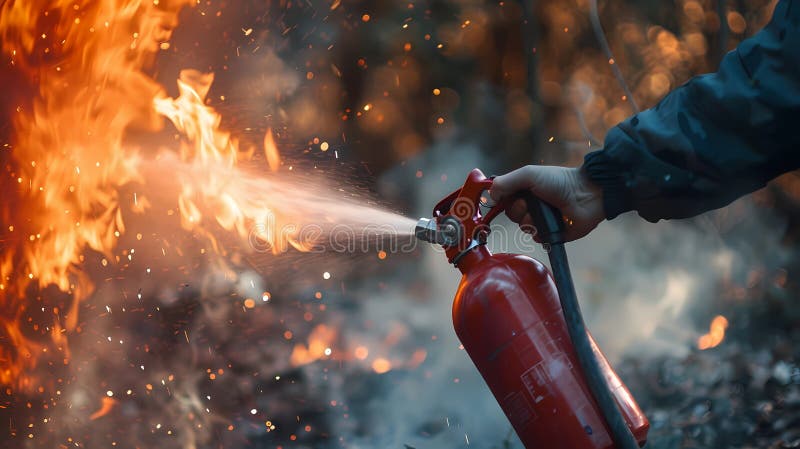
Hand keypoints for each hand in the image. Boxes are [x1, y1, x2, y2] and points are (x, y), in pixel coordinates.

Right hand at [489, 165, 604, 241]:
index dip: (501, 200)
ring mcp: (541, 219)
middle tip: (530, 202)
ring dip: (530, 220)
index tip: (502, 200)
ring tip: (544, 212)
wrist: (586, 195)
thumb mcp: (529, 174)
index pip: (503, 199)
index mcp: (524, 190)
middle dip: (518, 209)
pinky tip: (550, 223)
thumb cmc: (559, 181)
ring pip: (523, 227)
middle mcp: (531, 204)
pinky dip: (541, 231)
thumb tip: (490, 195)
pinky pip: (536, 237)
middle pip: (511, 214)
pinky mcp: (551, 233)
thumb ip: (505, 182)